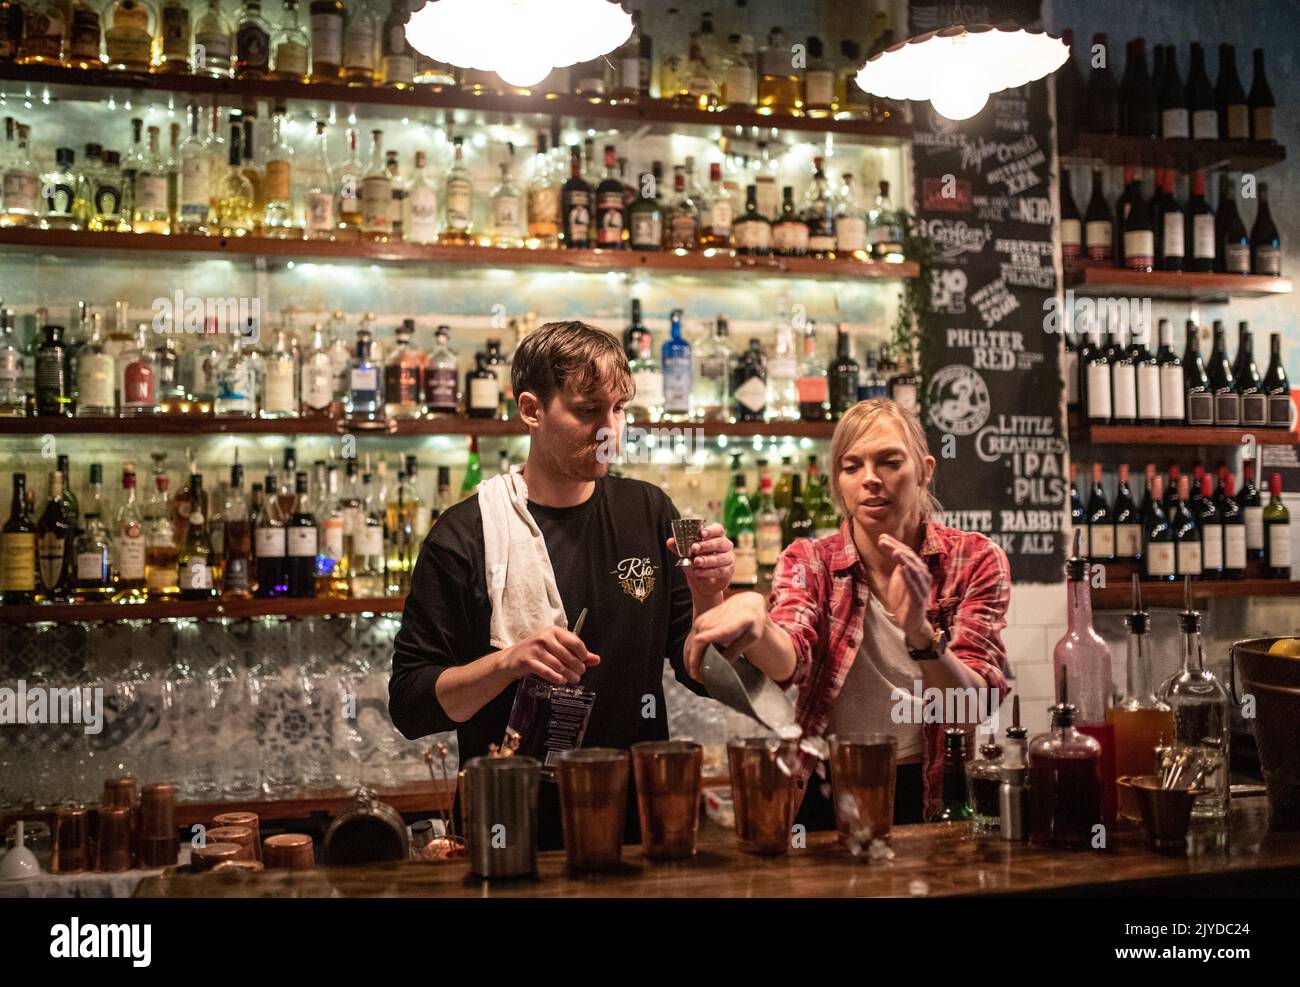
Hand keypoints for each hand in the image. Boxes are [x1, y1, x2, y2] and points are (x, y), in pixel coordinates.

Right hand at [496, 626, 600, 685]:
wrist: (511, 658)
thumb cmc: (537, 652)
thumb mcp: (557, 648)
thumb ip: (577, 653)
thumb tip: (596, 659)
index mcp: (554, 631)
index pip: (575, 642)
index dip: (583, 654)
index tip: (584, 662)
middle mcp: (545, 638)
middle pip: (569, 656)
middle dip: (578, 668)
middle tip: (579, 674)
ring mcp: (535, 649)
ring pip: (559, 666)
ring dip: (569, 676)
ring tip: (573, 679)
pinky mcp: (528, 661)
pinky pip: (547, 672)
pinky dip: (557, 679)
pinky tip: (561, 681)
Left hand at [668, 522, 733, 597]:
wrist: (701, 582)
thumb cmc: (696, 562)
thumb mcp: (686, 554)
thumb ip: (678, 547)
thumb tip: (670, 541)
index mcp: (716, 536)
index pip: (718, 529)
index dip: (711, 530)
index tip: (701, 533)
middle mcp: (725, 545)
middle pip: (720, 542)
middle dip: (706, 545)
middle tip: (694, 548)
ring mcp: (729, 558)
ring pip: (720, 558)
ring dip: (707, 560)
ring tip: (695, 562)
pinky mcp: (728, 571)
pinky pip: (720, 570)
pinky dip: (708, 571)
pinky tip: (698, 571)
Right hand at [682, 592, 767, 681]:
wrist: (746, 602)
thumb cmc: (752, 620)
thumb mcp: (752, 637)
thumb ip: (737, 650)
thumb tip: (723, 665)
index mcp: (724, 627)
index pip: (703, 640)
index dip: (697, 658)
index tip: (698, 672)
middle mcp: (709, 623)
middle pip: (694, 647)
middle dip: (694, 665)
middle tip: (700, 680)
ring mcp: (702, 621)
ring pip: (690, 645)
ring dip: (691, 660)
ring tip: (698, 675)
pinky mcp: (700, 622)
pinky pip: (691, 640)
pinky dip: (692, 653)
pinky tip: (697, 663)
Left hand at [876, 533, 934, 649]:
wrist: (912, 623)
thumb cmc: (905, 600)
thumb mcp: (899, 579)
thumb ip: (898, 565)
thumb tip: (891, 547)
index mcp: (917, 570)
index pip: (906, 553)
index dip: (895, 544)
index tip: (881, 537)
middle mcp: (922, 576)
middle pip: (911, 558)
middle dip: (897, 548)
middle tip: (884, 540)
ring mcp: (922, 588)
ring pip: (916, 570)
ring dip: (905, 560)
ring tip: (896, 551)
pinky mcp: (919, 600)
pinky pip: (914, 587)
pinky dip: (909, 577)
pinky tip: (903, 569)